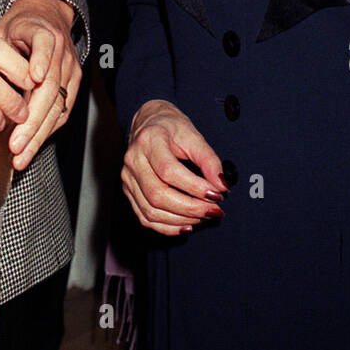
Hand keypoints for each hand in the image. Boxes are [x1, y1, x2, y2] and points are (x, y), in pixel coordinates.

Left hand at [0, 0, 81, 170]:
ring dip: (39, 134)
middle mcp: (61, 52)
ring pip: (58, 106)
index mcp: (43, 33)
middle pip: (51, 88)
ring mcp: (70, 69)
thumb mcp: (1, 31)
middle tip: (15, 144)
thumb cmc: (20, 28)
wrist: (46, 17)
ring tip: (21, 155)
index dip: (40, 61)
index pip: (45, 45)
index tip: (34, 77)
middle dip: (32, 121)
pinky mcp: (73, 84)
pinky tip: (31, 147)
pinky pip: (63, 111)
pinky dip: (46, 131)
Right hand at [122, 99, 226, 234]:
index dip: (194, 187)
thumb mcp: (193, 135)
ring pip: (151, 210)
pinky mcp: (129, 192)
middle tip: (214, 210)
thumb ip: (209, 160)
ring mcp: (128, 178)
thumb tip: (221, 186)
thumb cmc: (171, 127)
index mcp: (149, 141)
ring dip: (181, 220)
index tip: (216, 194)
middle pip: (158, 195)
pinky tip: (186, 224)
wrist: (149, 123)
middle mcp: (134, 161)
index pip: (168, 171)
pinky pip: (145, 217)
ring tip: (203, 216)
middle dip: (190, 208)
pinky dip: (167, 227)